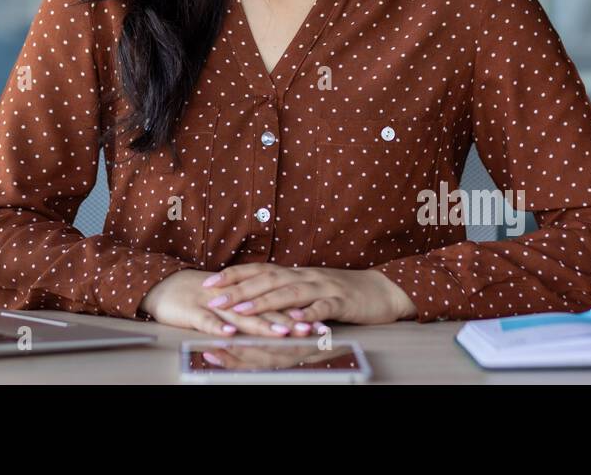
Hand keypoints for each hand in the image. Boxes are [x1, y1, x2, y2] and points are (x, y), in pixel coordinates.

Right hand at [139, 269, 326, 337]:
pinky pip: (206, 320)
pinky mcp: (191, 312)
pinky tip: (230, 333)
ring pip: (240, 315)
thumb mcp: (228, 301)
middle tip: (312, 328)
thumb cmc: (197, 295)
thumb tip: (281, 319)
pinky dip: (218, 327)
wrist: (162, 285)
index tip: (320, 321)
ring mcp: (212, 305)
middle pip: (264, 310)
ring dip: (262, 324)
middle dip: (289, 320)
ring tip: (282, 332)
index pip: (275, 304)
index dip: (297, 313)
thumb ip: (251, 308)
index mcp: (242, 295)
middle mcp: (232, 299)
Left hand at [200, 263, 416, 325]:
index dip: (234, 275)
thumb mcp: (311, 287)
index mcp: (296, 273)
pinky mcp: (342, 302)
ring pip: (290, 293)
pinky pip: (323, 307)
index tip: (209, 283)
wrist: (382, 290)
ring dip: (264, 301)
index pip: (259, 270)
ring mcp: (324, 288)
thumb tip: (255, 293)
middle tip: (214, 300)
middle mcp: (306, 276)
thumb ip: (287, 289)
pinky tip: (294, 320)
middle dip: (239, 290)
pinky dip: (308, 312)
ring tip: (243, 310)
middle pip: (267, 280)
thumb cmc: (343, 292)